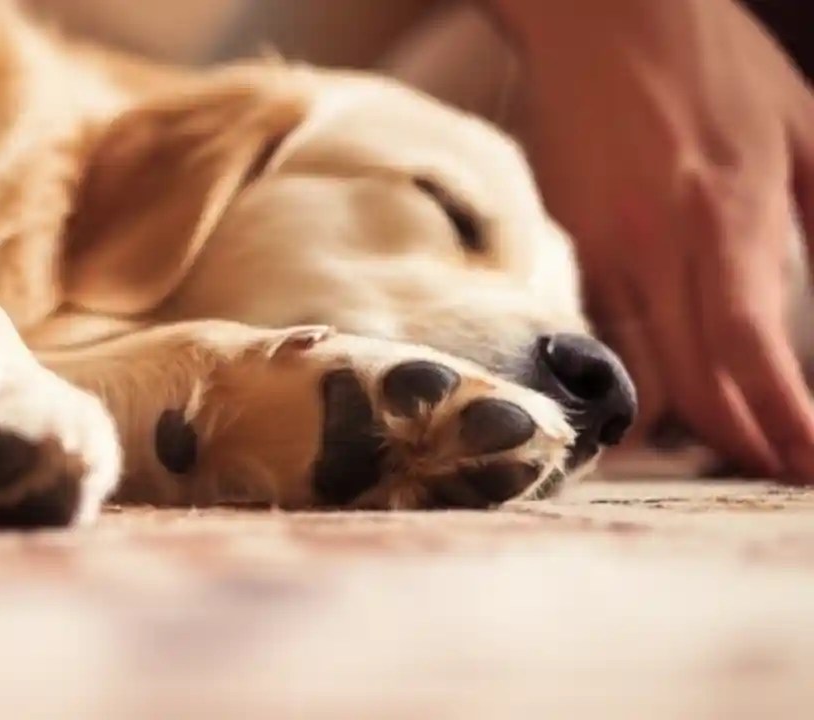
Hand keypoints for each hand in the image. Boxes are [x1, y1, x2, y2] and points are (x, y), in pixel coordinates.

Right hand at [496, 0, 813, 479]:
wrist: (601, 19)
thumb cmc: (712, 62)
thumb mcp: (807, 127)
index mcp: (725, 210)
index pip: (748, 345)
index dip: (779, 419)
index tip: (808, 465)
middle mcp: (654, 243)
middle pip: (691, 381)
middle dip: (742, 441)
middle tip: (783, 473)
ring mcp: (600, 250)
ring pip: (637, 374)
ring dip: (689, 425)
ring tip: (736, 445)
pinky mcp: (569, 249)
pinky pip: (603, 341)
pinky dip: (639, 383)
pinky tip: (672, 397)